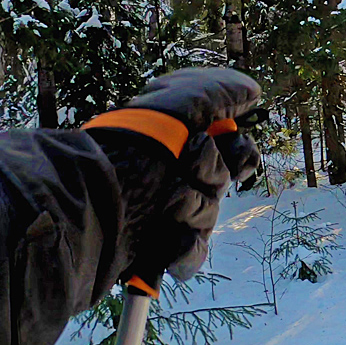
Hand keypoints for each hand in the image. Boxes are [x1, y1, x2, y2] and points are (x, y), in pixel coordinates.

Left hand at [82, 68, 261, 284]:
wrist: (92, 199)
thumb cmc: (134, 144)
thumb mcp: (180, 100)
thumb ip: (222, 90)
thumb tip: (253, 91)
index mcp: (177, 141)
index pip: (233, 147)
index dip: (237, 147)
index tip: (222, 140)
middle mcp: (174, 173)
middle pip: (224, 179)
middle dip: (211, 172)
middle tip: (186, 163)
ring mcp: (165, 211)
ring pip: (209, 213)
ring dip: (192, 206)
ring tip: (165, 203)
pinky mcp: (157, 248)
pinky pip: (192, 254)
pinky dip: (184, 249)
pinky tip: (169, 240)